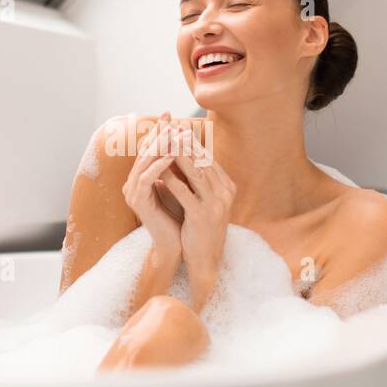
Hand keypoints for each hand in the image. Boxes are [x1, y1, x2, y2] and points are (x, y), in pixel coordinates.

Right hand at [121, 113, 181, 260]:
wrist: (177, 244)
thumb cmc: (180, 214)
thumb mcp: (180, 184)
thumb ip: (177, 166)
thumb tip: (187, 140)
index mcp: (141, 178)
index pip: (149, 148)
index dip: (159, 131)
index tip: (171, 114)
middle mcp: (133, 183)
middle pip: (144, 151)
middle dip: (158, 133)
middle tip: (168, 116)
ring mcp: (133, 192)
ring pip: (144, 162)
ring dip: (159, 145)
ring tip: (172, 132)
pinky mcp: (138, 201)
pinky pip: (147, 178)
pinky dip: (159, 165)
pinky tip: (171, 155)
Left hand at [156, 128, 235, 307]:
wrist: (206, 260)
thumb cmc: (202, 229)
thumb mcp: (205, 201)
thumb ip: (199, 181)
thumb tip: (185, 155)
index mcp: (227, 188)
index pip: (209, 159)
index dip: (193, 142)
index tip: (180, 127)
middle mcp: (224, 193)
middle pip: (203, 161)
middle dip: (186, 142)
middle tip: (172, 125)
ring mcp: (215, 205)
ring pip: (195, 173)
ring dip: (179, 154)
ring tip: (165, 140)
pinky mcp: (201, 216)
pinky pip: (184, 192)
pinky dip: (171, 178)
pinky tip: (158, 169)